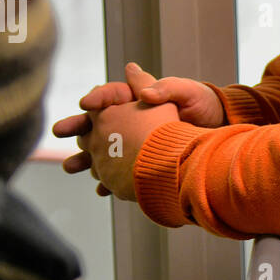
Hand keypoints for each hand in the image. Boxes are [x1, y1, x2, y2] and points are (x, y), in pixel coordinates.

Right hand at [52, 63, 224, 193]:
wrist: (220, 128)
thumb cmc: (205, 104)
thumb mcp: (188, 92)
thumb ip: (166, 89)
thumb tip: (145, 92)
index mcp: (139, 97)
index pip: (111, 95)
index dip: (98, 98)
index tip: (86, 104)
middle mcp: (133, 118)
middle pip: (98, 123)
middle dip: (78, 128)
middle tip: (60, 131)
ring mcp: (136, 141)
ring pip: (104, 150)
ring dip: (86, 159)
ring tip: (70, 167)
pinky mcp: (143, 161)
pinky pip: (122, 172)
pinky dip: (111, 181)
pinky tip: (101, 190)